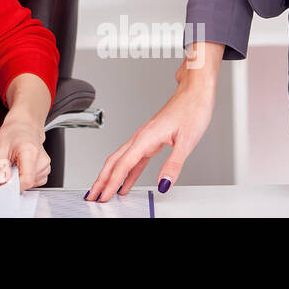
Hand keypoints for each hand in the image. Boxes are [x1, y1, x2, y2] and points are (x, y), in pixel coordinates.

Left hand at [0, 109, 50, 190]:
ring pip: (32, 183)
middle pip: (29, 182)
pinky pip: (36, 181)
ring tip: (17, 163)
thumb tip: (2, 182)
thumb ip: (1, 167)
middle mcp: (42, 159)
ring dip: (21, 177)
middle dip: (16, 179)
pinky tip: (23, 166)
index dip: (14, 185)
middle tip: (10, 165)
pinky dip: (27, 177)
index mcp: (30, 152)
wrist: (25, 124)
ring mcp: (46, 164)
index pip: (27, 180)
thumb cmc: (13, 133)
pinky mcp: (46, 169)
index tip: (6, 181)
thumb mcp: (0, 147)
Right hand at [86, 46, 220, 201]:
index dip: (110, 183)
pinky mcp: (151, 139)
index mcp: (146, 137)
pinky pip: (134, 159)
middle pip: (114, 162)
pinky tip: (126, 182)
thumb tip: (163, 184)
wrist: (195, 93)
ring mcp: (144, 138)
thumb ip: (173, 165)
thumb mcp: (187, 141)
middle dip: (101, 180)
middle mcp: (141, 137)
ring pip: (121, 160)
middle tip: (92, 195)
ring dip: (110, 176)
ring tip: (104, 191)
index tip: (103, 196)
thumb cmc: (192, 110)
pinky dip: (127, 172)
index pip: (123, 165)